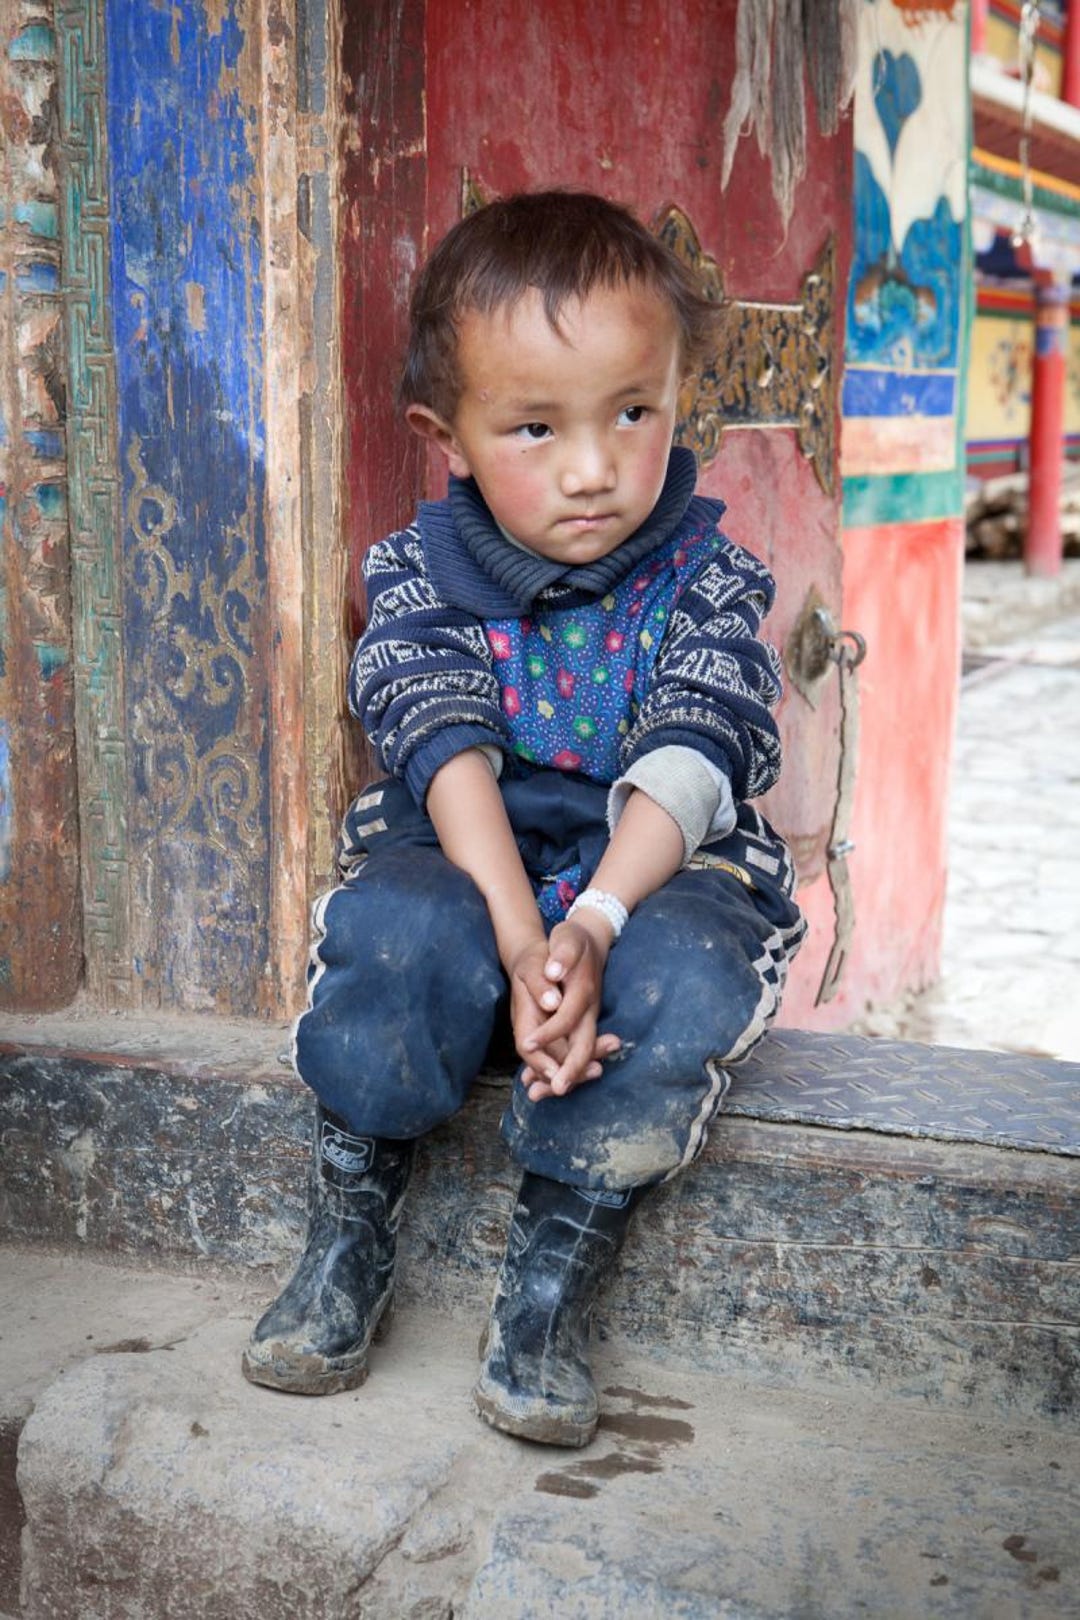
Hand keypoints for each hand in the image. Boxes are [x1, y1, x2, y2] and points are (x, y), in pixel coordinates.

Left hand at [509, 917, 620, 1100]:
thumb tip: (554, 971)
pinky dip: (557, 1067)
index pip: (568, 1018)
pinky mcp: (580, 1025)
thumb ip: (563, 955)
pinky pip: (572, 1051)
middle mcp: (589, 1012)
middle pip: (583, 1046)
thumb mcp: (567, 938)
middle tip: (555, 1090)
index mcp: (585, 993)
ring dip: (561, 1075)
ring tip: (536, 1094)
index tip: (529, 1044)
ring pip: (578, 1054)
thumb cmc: (574, 940)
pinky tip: (536, 1082)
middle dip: (571, 1070)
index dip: (550, 1032)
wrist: (589, 940)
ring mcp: (587, 1020)